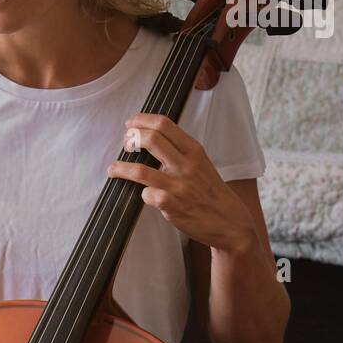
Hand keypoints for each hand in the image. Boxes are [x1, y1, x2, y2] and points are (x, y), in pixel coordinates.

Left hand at [107, 112, 255, 253]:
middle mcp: (186, 165)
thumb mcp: (201, 164)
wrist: (229, 222)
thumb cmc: (211, 193)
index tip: (131, 124)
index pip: (164, 124)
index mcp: (194, 150)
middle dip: (131, 138)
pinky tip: (145, 196)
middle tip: (124, 144)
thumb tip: (153, 140)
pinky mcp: (172, 206)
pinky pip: (146, 195)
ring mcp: (178, 186)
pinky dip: (142, 194)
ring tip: (113, 169)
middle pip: (151, 139)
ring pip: (141, 170)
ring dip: (121, 168)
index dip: (142, 121)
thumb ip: (180, 152)